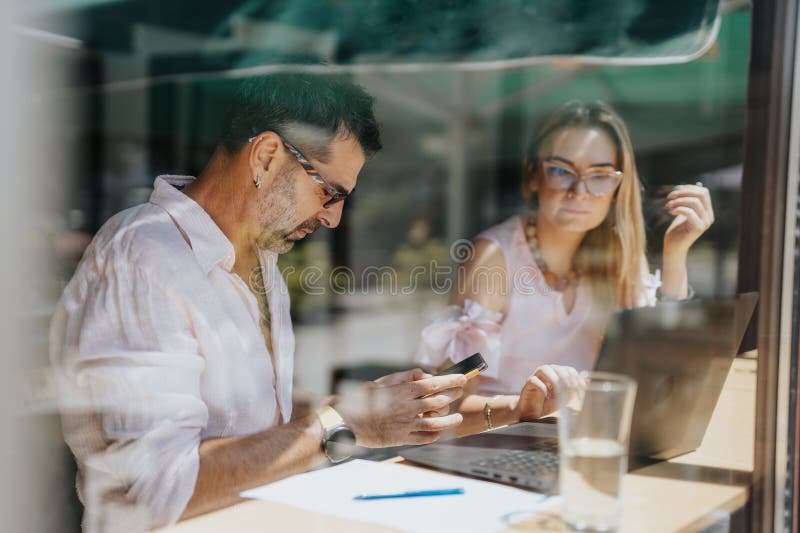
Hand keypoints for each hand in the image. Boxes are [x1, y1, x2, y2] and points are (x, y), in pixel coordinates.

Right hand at [334, 368, 465, 447]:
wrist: (345, 423)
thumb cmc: (360, 400)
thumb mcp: (381, 383)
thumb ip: (404, 377)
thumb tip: (423, 374)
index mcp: (402, 391)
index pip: (433, 384)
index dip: (450, 380)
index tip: (461, 378)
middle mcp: (407, 408)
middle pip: (438, 401)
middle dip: (453, 394)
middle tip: (460, 391)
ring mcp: (406, 426)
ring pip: (436, 423)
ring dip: (450, 420)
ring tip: (458, 418)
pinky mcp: (401, 439)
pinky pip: (424, 438)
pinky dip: (434, 435)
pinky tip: (439, 431)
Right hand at [515, 365, 580, 421]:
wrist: (532, 412)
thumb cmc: (549, 404)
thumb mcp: (565, 398)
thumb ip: (574, 390)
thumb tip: (588, 381)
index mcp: (557, 373)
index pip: (568, 370)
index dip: (575, 378)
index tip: (580, 389)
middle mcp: (547, 371)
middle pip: (557, 368)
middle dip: (566, 379)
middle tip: (570, 390)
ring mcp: (536, 376)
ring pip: (545, 369)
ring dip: (553, 380)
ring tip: (558, 394)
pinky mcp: (527, 384)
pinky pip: (534, 380)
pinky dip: (542, 387)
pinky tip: (548, 397)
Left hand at [663, 183, 714, 256]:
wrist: (673, 248)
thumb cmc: (676, 231)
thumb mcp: (682, 213)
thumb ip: (686, 202)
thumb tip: (684, 187)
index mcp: (707, 212)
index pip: (704, 192)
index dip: (689, 188)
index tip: (675, 191)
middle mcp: (709, 216)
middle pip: (701, 194)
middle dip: (683, 192)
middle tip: (670, 196)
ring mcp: (705, 222)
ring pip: (694, 202)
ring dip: (678, 201)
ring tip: (667, 205)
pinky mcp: (698, 228)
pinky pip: (689, 212)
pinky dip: (678, 209)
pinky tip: (670, 212)